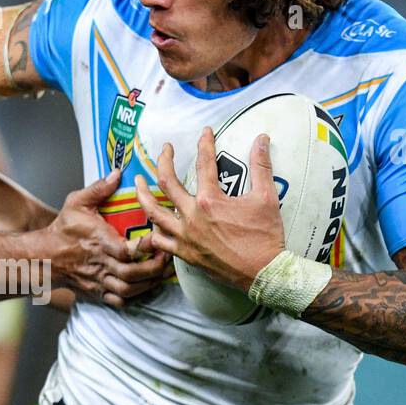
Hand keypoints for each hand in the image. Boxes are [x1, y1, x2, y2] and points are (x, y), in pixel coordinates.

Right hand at [37, 171, 172, 307]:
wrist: (44, 257)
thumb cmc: (62, 229)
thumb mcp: (76, 203)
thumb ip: (98, 189)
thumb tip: (117, 173)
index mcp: (98, 242)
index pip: (126, 251)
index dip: (145, 247)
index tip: (158, 237)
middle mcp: (100, 264)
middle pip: (132, 273)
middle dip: (154, 267)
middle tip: (168, 256)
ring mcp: (99, 281)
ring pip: (129, 289)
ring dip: (149, 283)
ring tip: (162, 272)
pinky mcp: (97, 292)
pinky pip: (119, 301)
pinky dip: (135, 297)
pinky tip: (145, 286)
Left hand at [135, 127, 284, 290]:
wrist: (263, 272)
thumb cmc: (265, 236)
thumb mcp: (267, 197)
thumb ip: (262, 166)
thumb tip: (262, 138)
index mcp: (210, 200)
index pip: (203, 163)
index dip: (204, 143)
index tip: (205, 132)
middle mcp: (191, 217)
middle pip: (166, 183)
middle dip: (163, 161)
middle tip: (165, 150)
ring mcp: (185, 237)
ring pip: (154, 213)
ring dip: (143, 195)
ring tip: (138, 183)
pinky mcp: (185, 254)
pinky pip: (159, 242)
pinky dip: (152, 231)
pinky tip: (150, 223)